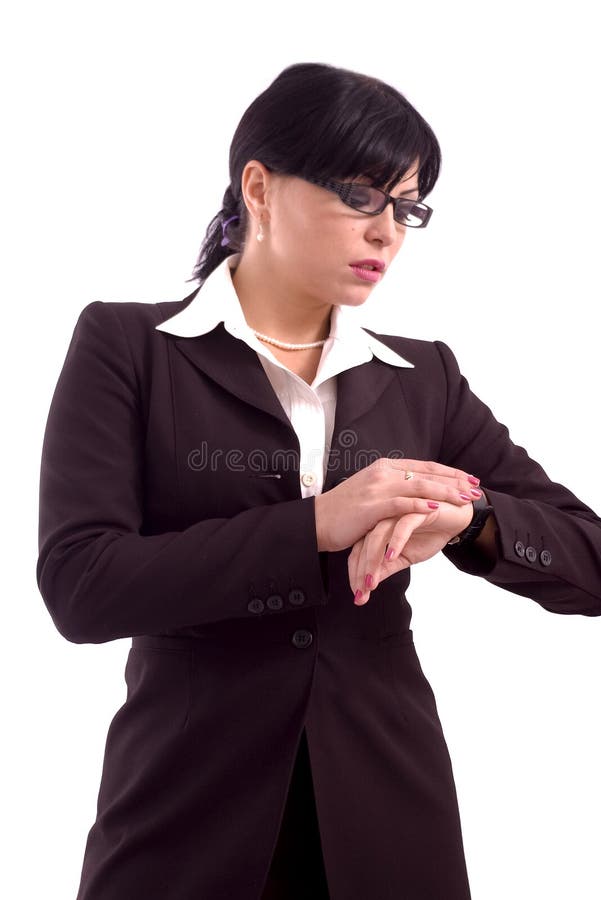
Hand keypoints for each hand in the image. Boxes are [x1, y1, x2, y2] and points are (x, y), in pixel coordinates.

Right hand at [314, 457, 480, 552]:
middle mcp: (383, 473)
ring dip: (445, 491)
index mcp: (385, 468)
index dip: (449, 472)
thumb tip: (414, 492)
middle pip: (427, 473)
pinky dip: (421, 504)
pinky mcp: (372, 505)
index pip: (425, 466)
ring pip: (419, 485)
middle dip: (455, 481)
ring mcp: (377, 488)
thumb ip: (392, 489)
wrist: (317, 522)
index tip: (470, 479)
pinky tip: (437, 507)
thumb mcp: (371, 493)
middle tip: (476, 488)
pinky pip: (402, 503)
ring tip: (465, 499)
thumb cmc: (344, 512)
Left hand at [348, 498, 474, 604]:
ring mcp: (397, 513)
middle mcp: (383, 518)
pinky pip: (402, 526)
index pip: (359, 551)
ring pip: (378, 536)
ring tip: (371, 582)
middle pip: (364, 545)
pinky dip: (396, 541)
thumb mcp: (407, 556)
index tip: (358, 597)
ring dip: (373, 560)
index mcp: (378, 528)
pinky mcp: (416, 509)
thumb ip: (387, 568)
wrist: (458, 517)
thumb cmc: (431, 532)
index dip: (356, 574)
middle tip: (361, 594)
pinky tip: (392, 557)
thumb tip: (369, 586)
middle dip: (361, 572)